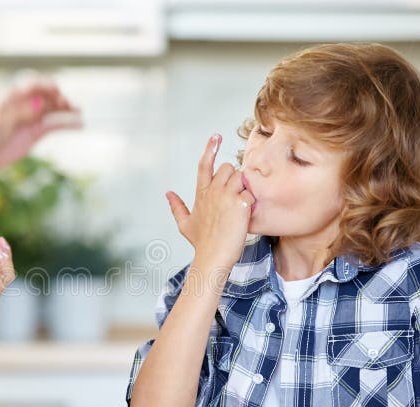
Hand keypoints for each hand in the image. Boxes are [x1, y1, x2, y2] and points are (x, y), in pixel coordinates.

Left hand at [0, 80, 81, 167]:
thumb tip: (40, 105)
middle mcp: (27, 104)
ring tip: (79, 112)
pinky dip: (67, 124)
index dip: (46, 85)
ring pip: (54, 110)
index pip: (34, 85)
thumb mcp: (2, 122)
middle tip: (67, 105)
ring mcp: (34, 117)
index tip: (56, 89)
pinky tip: (79, 125)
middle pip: (48, 96)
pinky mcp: (39, 131)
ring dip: (67, 110)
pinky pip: (56, 125)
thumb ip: (21, 113)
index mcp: (15, 96)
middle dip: (59, 98)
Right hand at [166, 134, 254, 268]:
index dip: (210, 149)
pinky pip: (252, 193)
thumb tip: (168, 194)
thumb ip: (176, 206)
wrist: (213, 257)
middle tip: (235, 197)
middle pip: (229, 168)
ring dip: (244, 189)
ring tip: (240, 208)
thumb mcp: (185, 224)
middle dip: (235, 178)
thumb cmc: (201, 243)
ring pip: (242, 177)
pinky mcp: (240, 203)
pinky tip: (246, 215)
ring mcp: (226, 196)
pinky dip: (252, 203)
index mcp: (201, 194)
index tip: (216, 136)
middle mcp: (212, 191)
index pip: (204, 165)